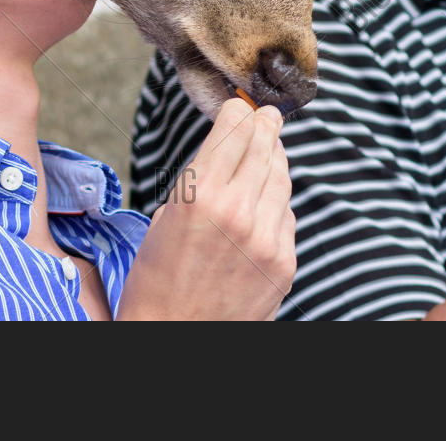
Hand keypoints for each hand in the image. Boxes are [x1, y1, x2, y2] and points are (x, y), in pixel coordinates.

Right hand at [117, 99, 294, 319]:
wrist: (174, 338)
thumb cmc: (157, 278)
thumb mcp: (166, 215)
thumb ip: (201, 177)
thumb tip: (231, 145)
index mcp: (199, 194)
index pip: (235, 128)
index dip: (239, 112)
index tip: (242, 106)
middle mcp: (237, 210)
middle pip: (265, 145)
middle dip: (266, 125)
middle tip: (269, 114)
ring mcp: (266, 237)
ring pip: (282, 177)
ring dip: (276, 159)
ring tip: (271, 148)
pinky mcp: (284, 262)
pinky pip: (288, 215)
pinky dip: (278, 202)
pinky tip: (266, 200)